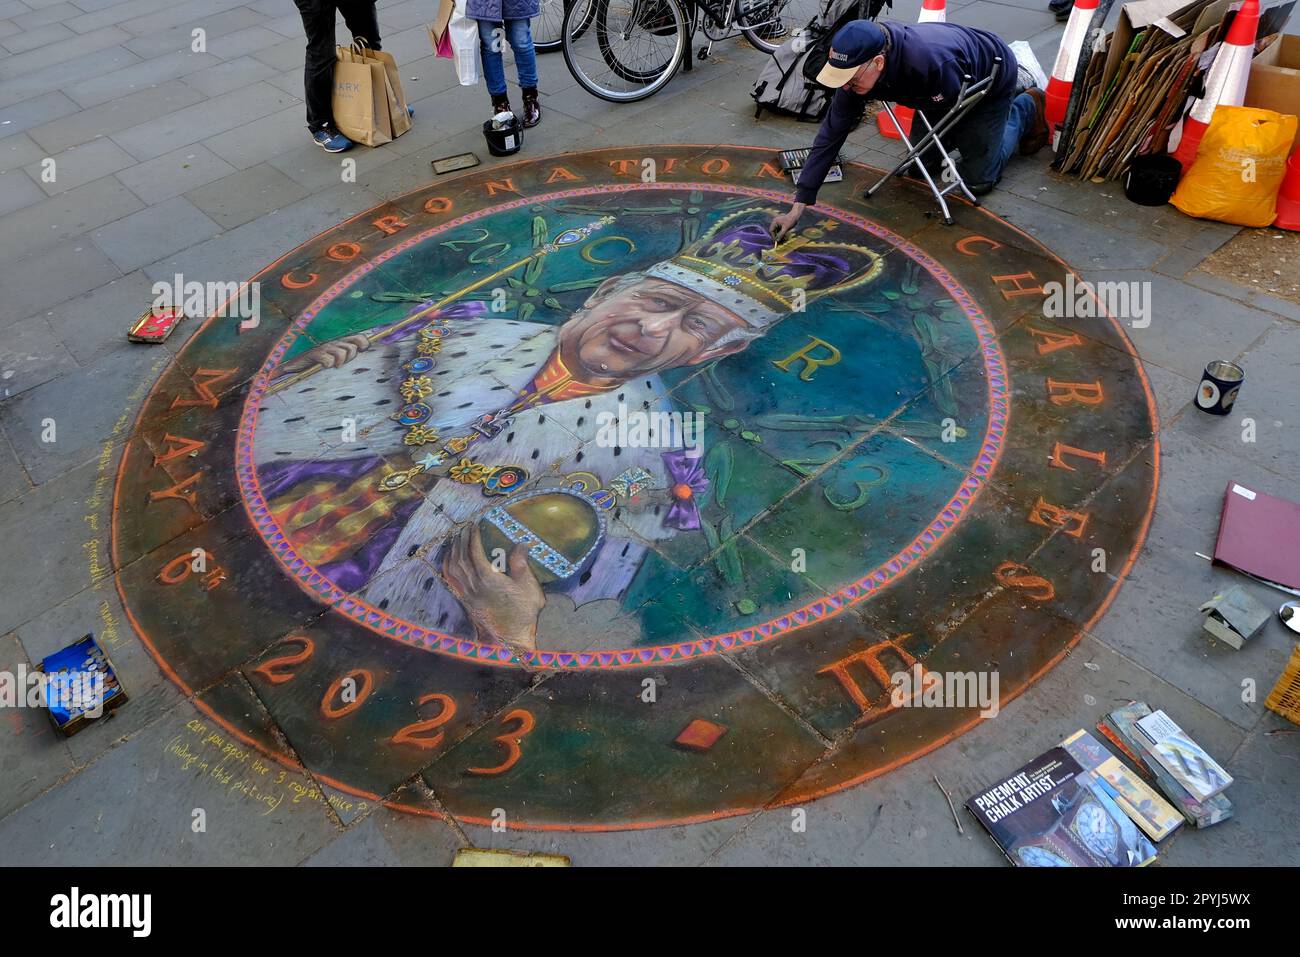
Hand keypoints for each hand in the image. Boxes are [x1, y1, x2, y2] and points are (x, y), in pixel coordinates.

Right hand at [279, 333, 370, 373]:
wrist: (293, 362)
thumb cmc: (315, 358)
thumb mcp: (332, 352)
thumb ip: (345, 350)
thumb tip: (360, 349)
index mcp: (338, 339)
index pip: (359, 337)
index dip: (363, 344)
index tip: (360, 351)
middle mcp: (332, 340)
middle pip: (352, 348)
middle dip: (350, 357)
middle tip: (341, 362)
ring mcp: (323, 346)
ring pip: (342, 354)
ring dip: (339, 362)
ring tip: (332, 365)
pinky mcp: (314, 353)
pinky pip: (329, 360)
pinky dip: (327, 365)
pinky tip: (323, 366)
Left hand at [442, 524, 544, 652]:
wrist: (510, 639)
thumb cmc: (523, 613)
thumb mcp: (529, 587)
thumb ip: (522, 564)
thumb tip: (520, 544)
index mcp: (488, 579)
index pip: (475, 552)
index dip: (473, 537)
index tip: (474, 525)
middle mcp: (474, 585)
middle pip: (461, 557)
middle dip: (461, 539)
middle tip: (465, 527)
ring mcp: (467, 594)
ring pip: (453, 567)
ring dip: (453, 550)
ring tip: (456, 538)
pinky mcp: (465, 600)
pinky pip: (450, 579)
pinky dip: (447, 566)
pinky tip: (449, 558)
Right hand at [769, 203, 804, 243]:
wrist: (796, 215)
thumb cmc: (790, 220)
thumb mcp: (786, 228)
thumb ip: (781, 234)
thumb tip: (777, 240)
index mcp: (774, 222)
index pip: (771, 231)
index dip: (773, 236)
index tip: (777, 241)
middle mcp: (775, 222)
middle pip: (774, 231)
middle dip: (777, 236)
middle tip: (780, 241)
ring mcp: (778, 223)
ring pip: (777, 232)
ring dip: (780, 236)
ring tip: (784, 239)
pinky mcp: (781, 224)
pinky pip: (780, 230)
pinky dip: (782, 234)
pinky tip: (785, 236)